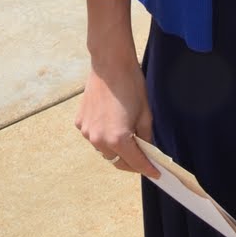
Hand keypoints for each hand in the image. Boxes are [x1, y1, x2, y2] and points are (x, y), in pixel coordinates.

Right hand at [75, 59, 158, 177]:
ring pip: (104, 150)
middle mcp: (99, 140)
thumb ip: (146, 137)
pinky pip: (94, 136)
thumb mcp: (146, 113)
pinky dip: (103, 135)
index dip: (147, 169)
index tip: (156, 174)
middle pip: (118, 161)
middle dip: (131, 162)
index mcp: (118, 139)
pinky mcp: (80, 122)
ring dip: (116, 149)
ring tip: (127, 138)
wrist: (110, 62)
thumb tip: (147, 151)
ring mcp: (86, 132)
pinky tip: (111, 122)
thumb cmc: (131, 85)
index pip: (136, 163)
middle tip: (143, 158)